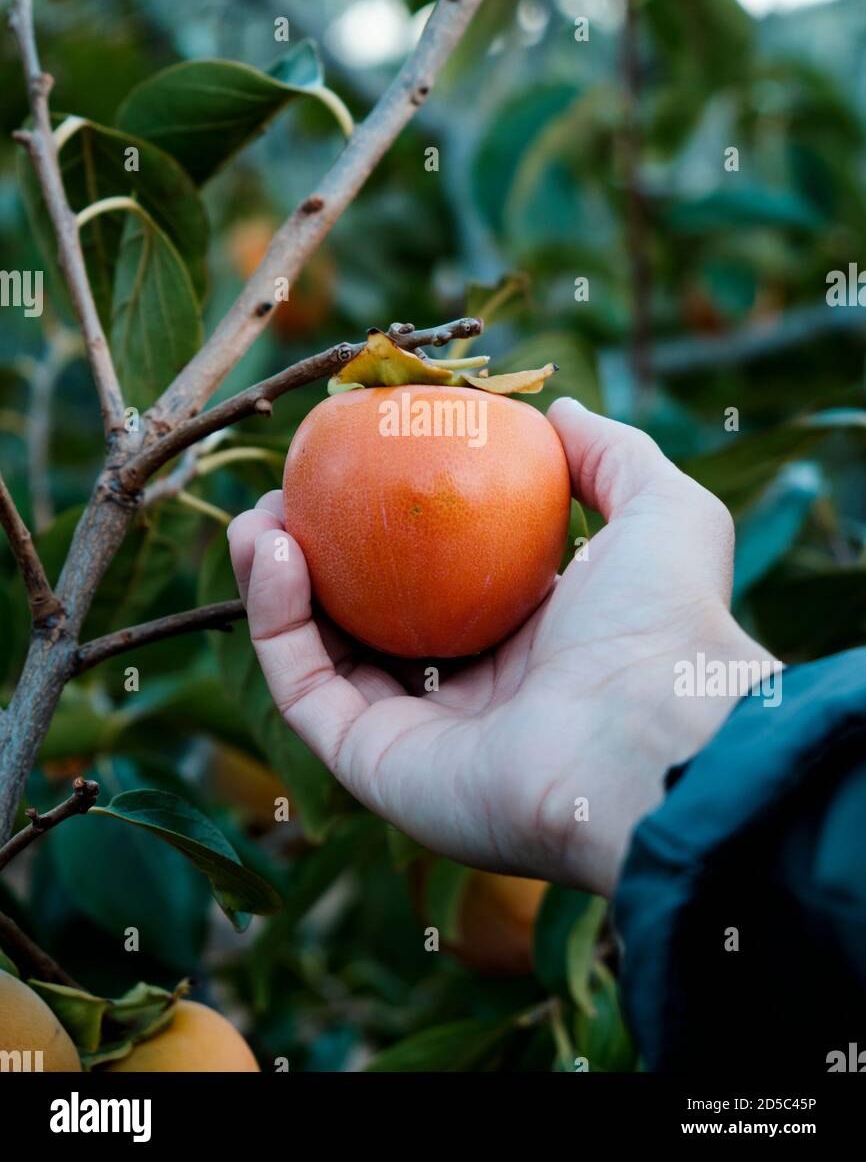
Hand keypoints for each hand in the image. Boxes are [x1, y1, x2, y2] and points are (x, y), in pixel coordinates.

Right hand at [227, 399, 778, 896]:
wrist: (657, 735)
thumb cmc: (664, 620)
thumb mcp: (657, 506)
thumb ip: (610, 453)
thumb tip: (556, 407)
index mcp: (528, 639)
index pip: (438, 580)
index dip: (388, 525)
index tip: (351, 465)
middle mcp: (469, 692)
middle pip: (366, 616)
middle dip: (316, 556)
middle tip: (286, 497)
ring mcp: (419, 735)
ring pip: (321, 654)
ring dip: (275, 585)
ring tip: (258, 518)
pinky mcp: (377, 768)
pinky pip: (307, 688)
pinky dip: (277, 622)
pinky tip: (275, 551)